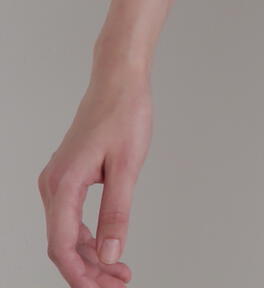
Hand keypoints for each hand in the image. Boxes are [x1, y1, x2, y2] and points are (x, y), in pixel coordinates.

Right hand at [38, 67, 151, 284]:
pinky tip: (107, 246)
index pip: (62, 247)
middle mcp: (53, 185)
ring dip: (89, 256)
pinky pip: (70, 217)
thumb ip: (116, 212)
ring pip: (66, 233)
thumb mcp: (127, 165)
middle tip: (119, 283)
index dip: (81, 276)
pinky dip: (87, 236)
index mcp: (63, 184)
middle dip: (89, 270)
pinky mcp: (67, 176)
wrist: (119, 79)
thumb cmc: (125, 114)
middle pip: (63, 245)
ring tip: (118, 271)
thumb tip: (109, 255)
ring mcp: (57, 181)